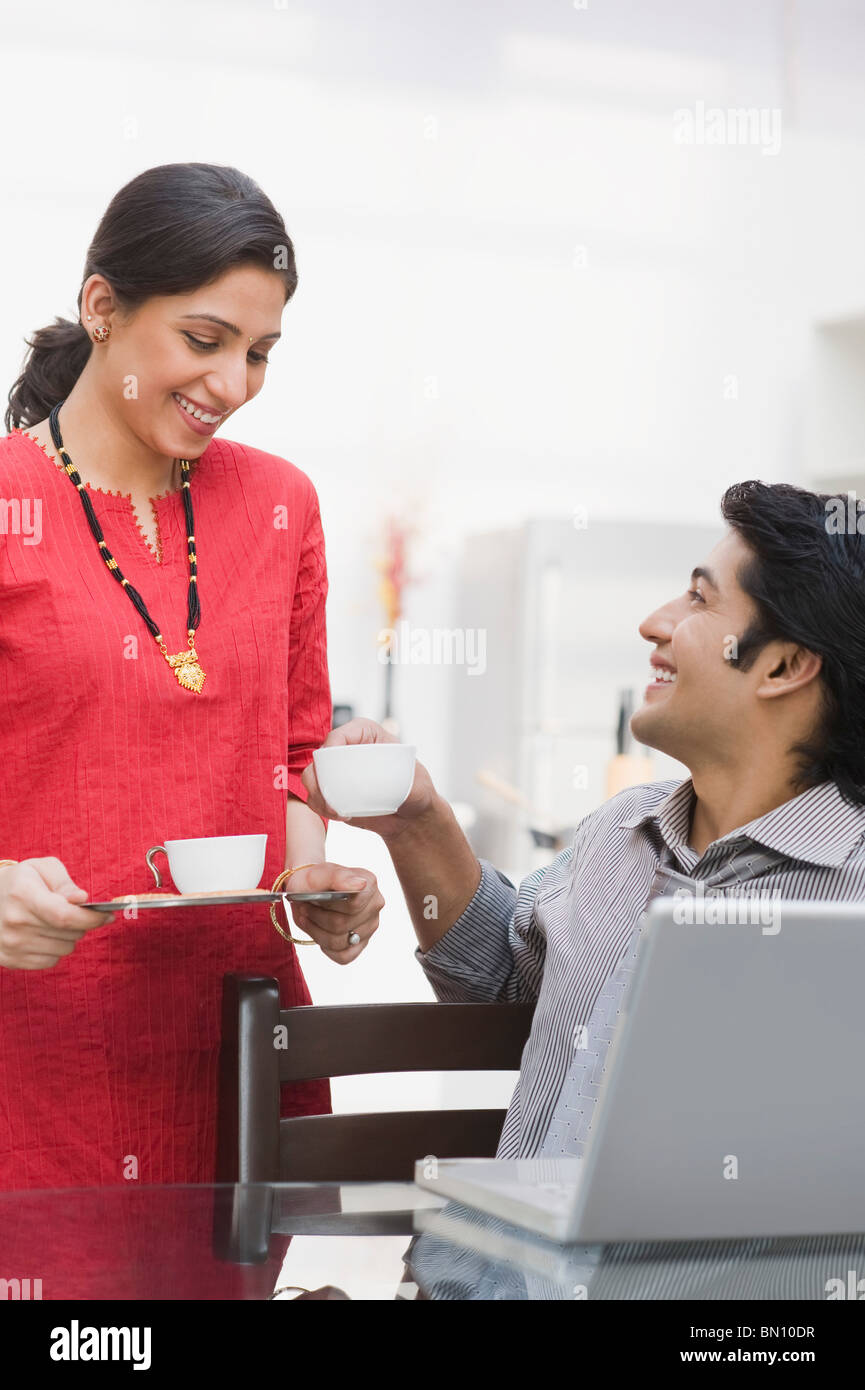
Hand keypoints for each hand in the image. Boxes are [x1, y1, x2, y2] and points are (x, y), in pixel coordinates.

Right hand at [0, 858, 114, 970]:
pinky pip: (50, 961)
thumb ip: (65, 882)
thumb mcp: (41, 868)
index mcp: (23, 894)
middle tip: (77, 913)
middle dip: (82, 924)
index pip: (64, 916)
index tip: (108, 916)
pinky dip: (55, 950)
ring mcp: (10, 944)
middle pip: (68, 934)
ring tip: (57, 922)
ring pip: (63, 950)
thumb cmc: (20, 881)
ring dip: (69, 937)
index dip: (91, 919)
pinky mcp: (8, 959)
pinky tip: (45, 935)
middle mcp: (14, 922)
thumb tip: (82, 899)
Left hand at [280, 861, 383, 963]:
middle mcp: (375, 904)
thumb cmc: (313, 881)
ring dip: (316, 932)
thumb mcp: (318, 874)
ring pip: (340, 942)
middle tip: (304, 908)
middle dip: (317, 918)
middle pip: (342, 925)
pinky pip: (343, 956)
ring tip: (307, 919)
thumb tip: (361, 884)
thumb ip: (338, 877)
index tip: (311, 898)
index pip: (353, 906)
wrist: (308, 888)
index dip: (327, 906)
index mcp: (369, 883)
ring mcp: (371, 925)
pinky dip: (325, 947)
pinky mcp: (362, 943)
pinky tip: (319, 932)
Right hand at [300, 717, 436, 840]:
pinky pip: (315, 797)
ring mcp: (336, 771)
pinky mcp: (331, 791)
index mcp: (365, 734)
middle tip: (333, 802)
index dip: (331, 748)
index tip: (335, 769)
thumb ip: (394, 777)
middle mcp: (346, 749)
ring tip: (338, 813)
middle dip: (319, 779)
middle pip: (319, 758)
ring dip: (319, 796)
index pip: (339, 735)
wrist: (411, 814)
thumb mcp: (412, 777)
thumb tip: (376, 781)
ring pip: (312, 778)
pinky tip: (340, 816)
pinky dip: (321, 808)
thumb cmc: (414, 787)